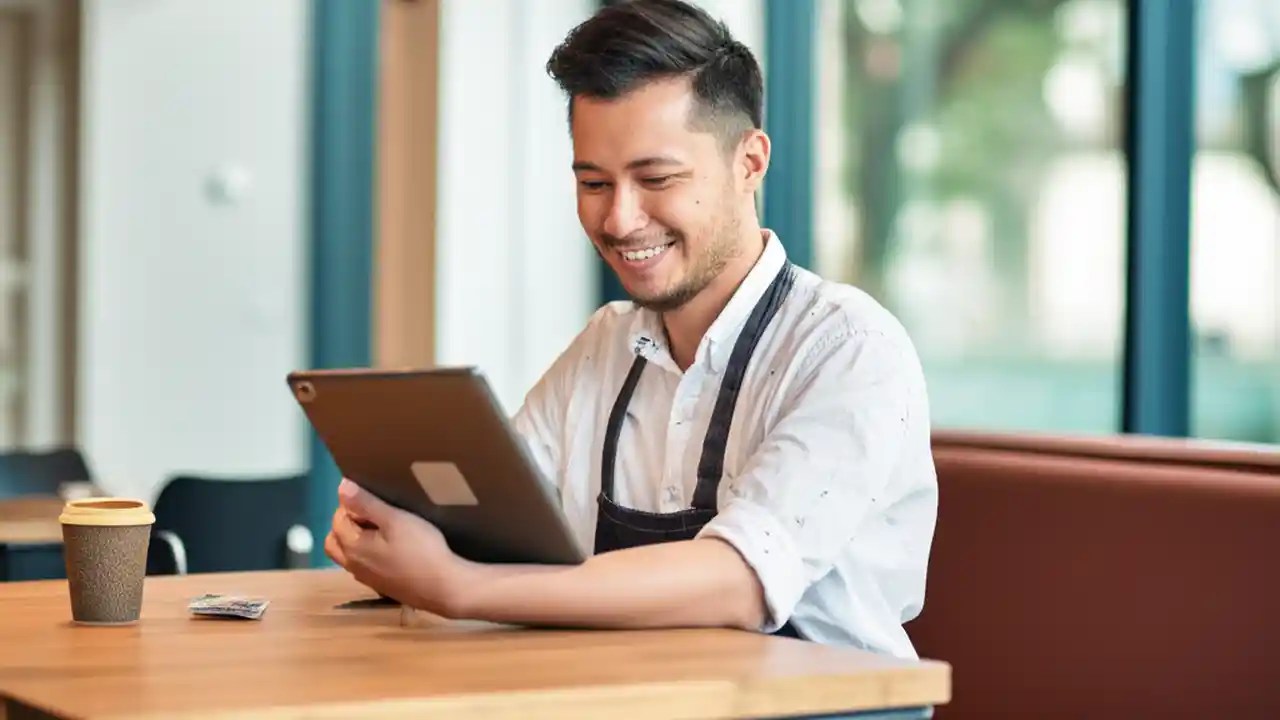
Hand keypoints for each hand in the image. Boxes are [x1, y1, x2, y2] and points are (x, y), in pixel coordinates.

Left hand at [325, 478, 470, 616]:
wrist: (443, 587)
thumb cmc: (421, 549)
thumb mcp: (396, 520)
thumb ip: (367, 504)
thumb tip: (341, 487)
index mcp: (352, 547)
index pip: (337, 520)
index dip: (350, 505)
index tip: (372, 500)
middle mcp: (353, 566)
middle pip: (334, 542)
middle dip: (344, 525)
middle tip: (369, 515)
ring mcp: (367, 579)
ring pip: (348, 556)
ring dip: (355, 541)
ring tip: (381, 530)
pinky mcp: (381, 587)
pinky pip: (364, 567)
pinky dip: (367, 555)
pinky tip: (391, 550)